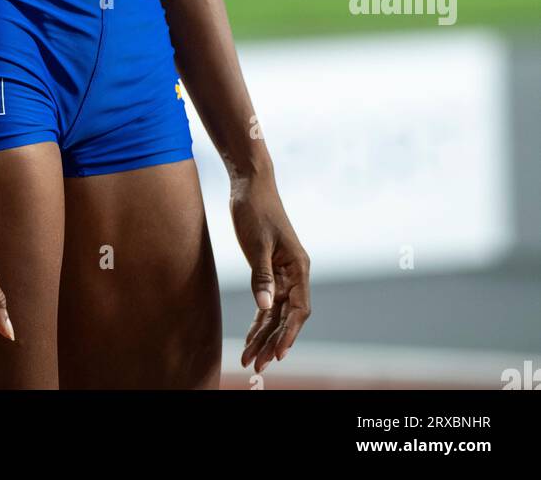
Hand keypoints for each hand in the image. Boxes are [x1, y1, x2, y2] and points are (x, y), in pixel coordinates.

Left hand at [229, 169, 310, 374]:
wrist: (250, 185)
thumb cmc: (256, 209)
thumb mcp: (257, 243)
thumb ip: (261, 275)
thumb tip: (266, 307)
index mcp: (298, 266)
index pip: (299, 309)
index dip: (289, 333)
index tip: (277, 353)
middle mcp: (294, 273)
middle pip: (287, 316)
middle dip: (273, 341)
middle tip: (257, 365)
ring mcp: (281, 273)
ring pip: (276, 313)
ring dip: (263, 335)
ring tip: (250, 358)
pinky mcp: (268, 270)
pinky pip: (266, 301)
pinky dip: (258, 320)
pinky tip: (250, 337)